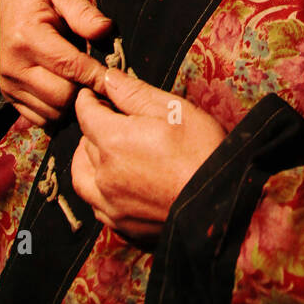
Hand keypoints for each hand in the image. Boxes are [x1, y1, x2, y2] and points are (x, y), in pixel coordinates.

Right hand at [0, 0, 111, 125]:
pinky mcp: (9, 95)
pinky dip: (59, 112)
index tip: (118, 80)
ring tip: (88, 88)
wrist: (11, 2)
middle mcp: (13, 64)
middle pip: (61, 96)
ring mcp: (9, 83)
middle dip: (86, 91)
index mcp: (27, 36)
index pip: (70, 66)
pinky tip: (70, 94)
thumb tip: (105, 30)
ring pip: (53, 112)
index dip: (97, 76)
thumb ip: (84, 11)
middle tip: (105, 85)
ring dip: (74, 105)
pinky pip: (40, 118)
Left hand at [71, 68, 225, 240]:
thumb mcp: (175, 110)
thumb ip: (134, 93)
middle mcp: (104, 175)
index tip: (93, 95)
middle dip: (93, 127)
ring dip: (87, 158)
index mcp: (114, 141)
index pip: (86, 114)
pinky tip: (115, 181)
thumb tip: (108, 78)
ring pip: (82, 175)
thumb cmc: (203, 152)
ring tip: (105, 150)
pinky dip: (97, 187)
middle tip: (111, 119)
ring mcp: (110, 204)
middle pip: (84, 143)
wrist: (222, 202)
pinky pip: (95, 203)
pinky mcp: (121, 225)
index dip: (88, 100)